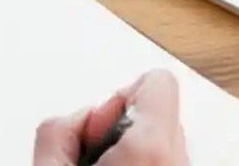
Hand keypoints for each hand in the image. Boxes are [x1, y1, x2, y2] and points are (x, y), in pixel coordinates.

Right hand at [33, 69, 189, 165]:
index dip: (119, 97)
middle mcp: (179, 160)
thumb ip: (59, 128)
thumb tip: (76, 121)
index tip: (98, 126)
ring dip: (132, 151)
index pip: (157, 81)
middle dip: (120, 130)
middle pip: (157, 114)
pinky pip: (166, 161)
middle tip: (93, 160)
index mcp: (151, 148)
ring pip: (162, 141)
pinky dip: (144, 165)